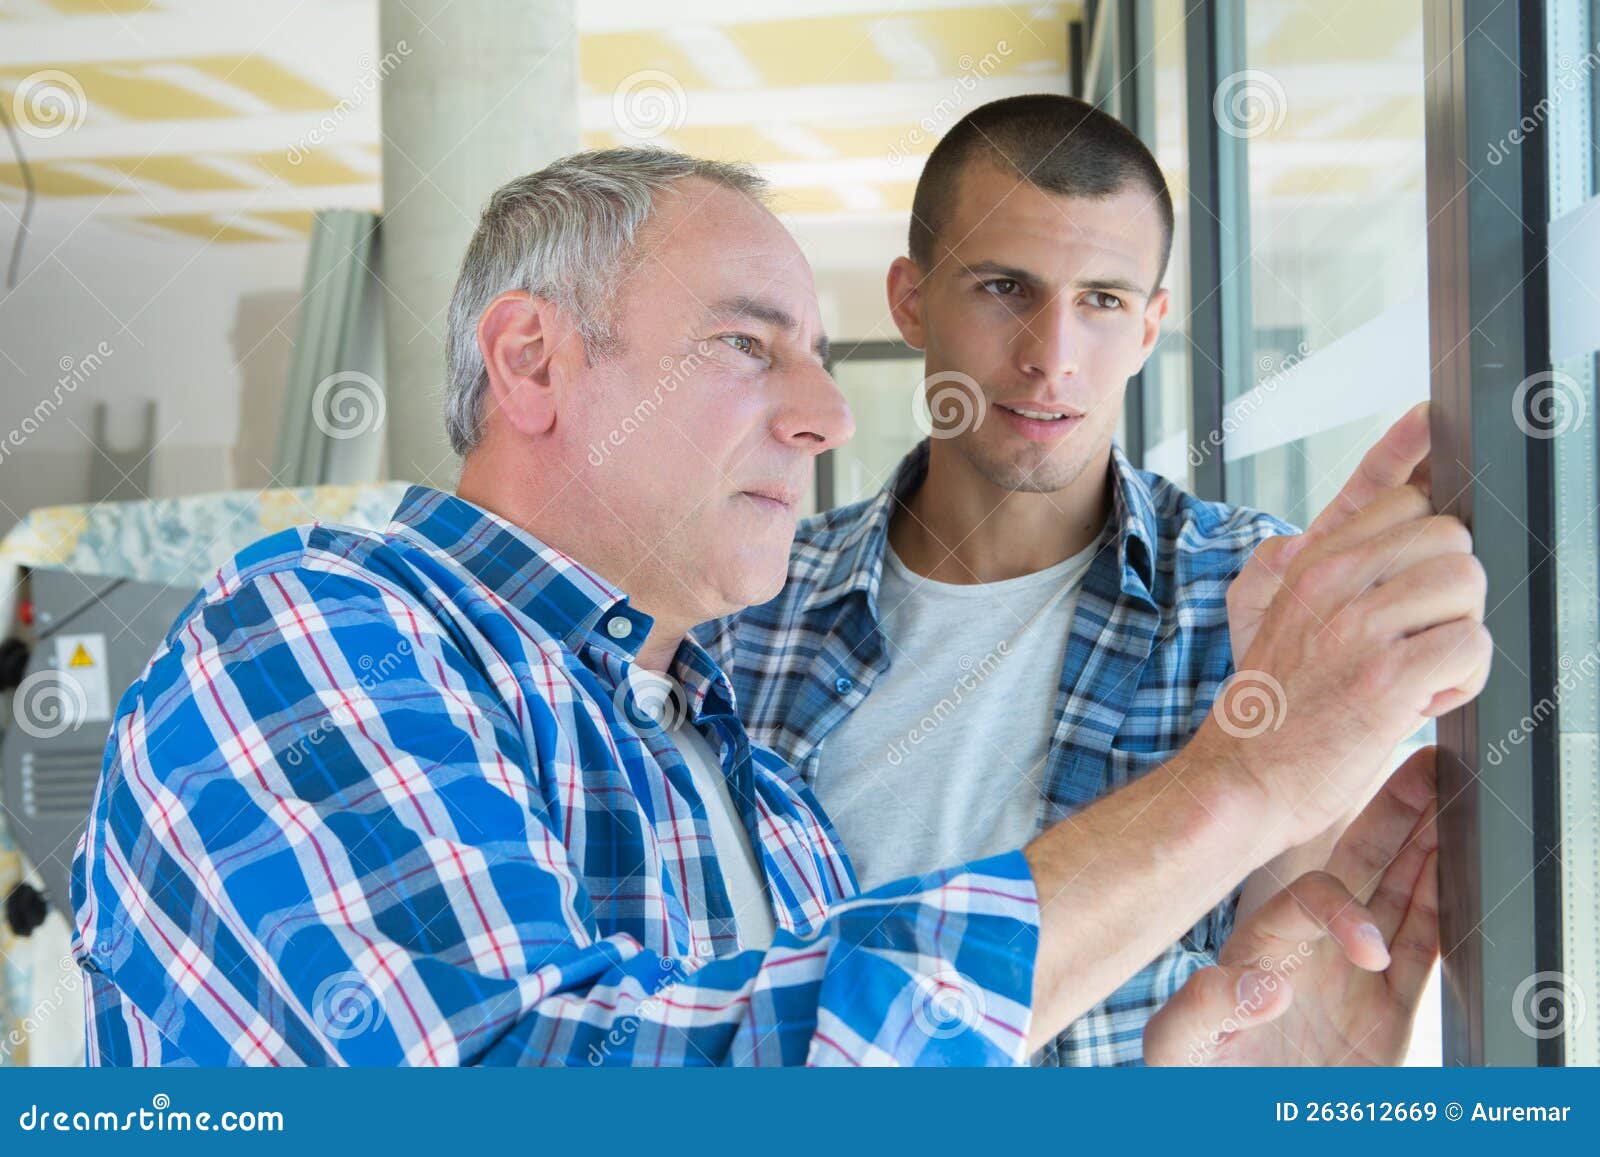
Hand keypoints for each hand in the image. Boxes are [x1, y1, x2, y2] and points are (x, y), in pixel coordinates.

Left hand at [1144, 747, 1439, 1065]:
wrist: (1248, 1127)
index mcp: (1260, 950)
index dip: (1339, 911)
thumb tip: (1258, 984)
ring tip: (1456, 804)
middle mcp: (1309, 953)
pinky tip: (1462, 880)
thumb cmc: (1203, 1090)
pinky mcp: (1388, 1018)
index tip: (1367, 949)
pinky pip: (1425, 957)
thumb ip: (1201, 1012)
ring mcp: (1351, 980)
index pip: (1305, 901)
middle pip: (1358, 869)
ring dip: (1429, 854)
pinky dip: (1447, 919)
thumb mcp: (1179, 1051)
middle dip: (1392, 819)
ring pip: (1400, 899)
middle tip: (1427, 769)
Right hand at [1229, 403, 1450, 718]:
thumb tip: (1404, 530)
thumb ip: (1333, 573)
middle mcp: (1331, 585)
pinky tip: (1424, 700)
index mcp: (1310, 565)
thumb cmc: (1274, 709)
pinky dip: (1464, 680)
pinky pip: (1472, 645)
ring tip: (1423, 671)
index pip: (1407, 503)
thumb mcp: (1281, 617)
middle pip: (1450, 537)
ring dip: (1460, 633)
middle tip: (1420, 638)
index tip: (1409, 598)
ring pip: (1467, 582)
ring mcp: (1358, 629)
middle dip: (1452, 591)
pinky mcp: (1388, 679)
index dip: (1426, 552)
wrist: (1241, 779)